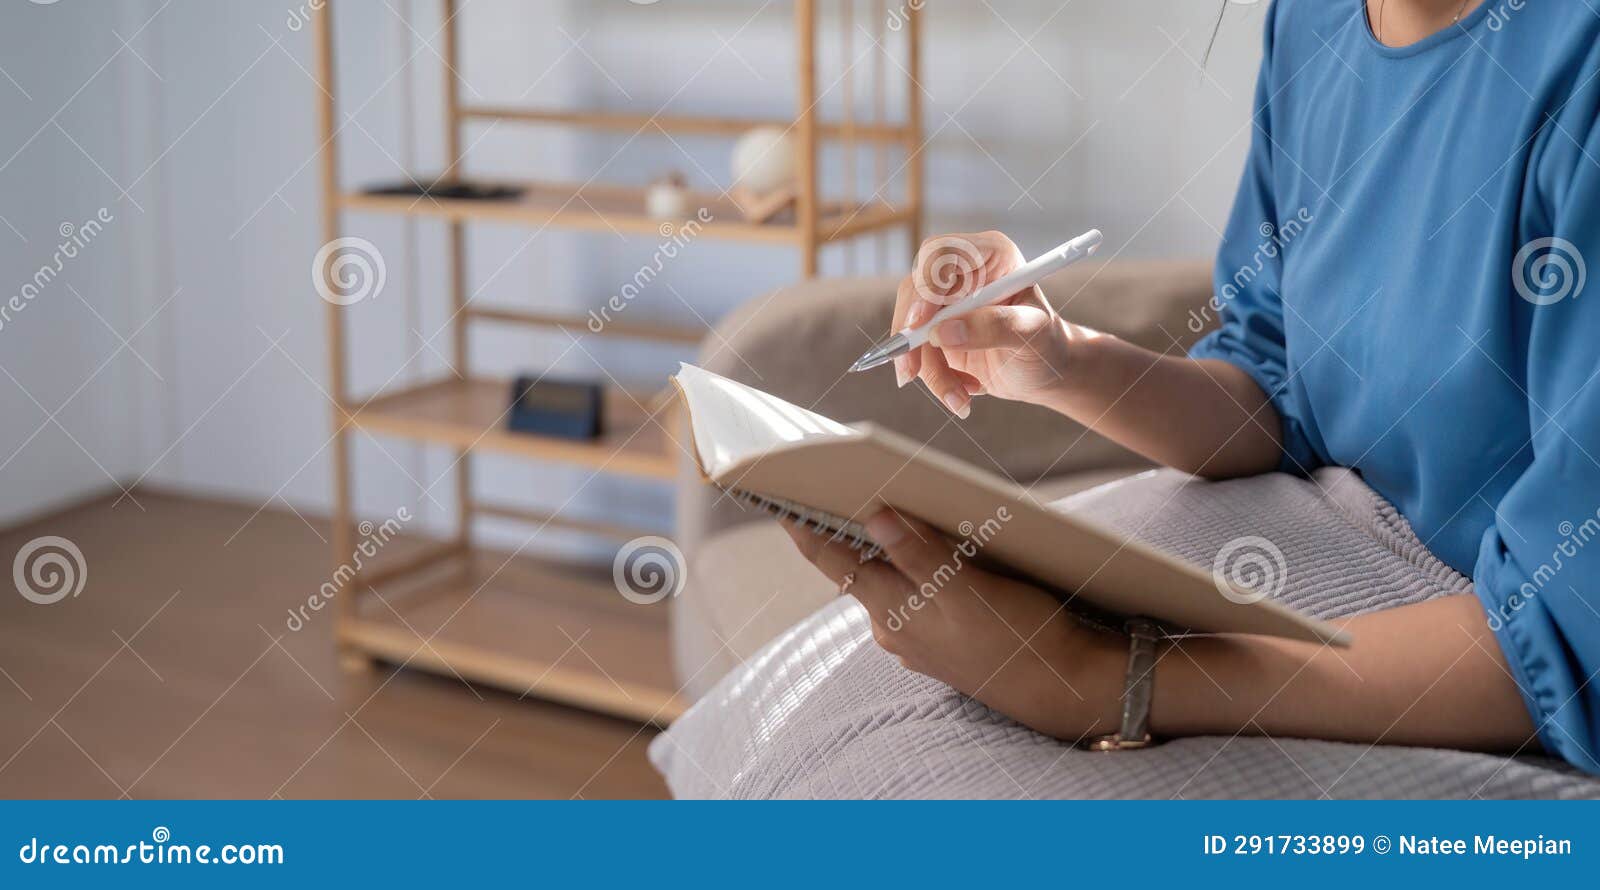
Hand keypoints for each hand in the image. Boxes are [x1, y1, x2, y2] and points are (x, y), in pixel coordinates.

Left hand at [781, 508, 1125, 741]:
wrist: (1062, 686)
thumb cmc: (1017, 637)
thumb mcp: (967, 591)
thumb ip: (918, 555)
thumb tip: (874, 516)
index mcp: (892, 612)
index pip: (833, 561)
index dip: (803, 527)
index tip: (775, 495)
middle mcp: (895, 625)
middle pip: (859, 565)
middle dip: (846, 527)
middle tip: (832, 485)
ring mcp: (918, 634)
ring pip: (890, 578)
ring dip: (885, 544)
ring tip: (882, 501)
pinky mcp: (944, 635)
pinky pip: (917, 591)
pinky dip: (916, 564)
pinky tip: (934, 544)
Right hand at [893, 230, 1079, 417]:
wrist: (1045, 372)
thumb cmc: (1047, 345)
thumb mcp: (1030, 333)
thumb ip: (993, 327)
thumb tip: (940, 332)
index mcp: (989, 256)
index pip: (943, 253)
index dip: (924, 286)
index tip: (918, 324)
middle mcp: (962, 273)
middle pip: (915, 291)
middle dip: (910, 336)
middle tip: (911, 373)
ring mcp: (946, 302)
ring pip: (910, 327)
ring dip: (927, 369)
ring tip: (958, 400)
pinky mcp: (935, 330)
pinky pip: (916, 351)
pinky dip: (933, 377)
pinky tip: (963, 392)